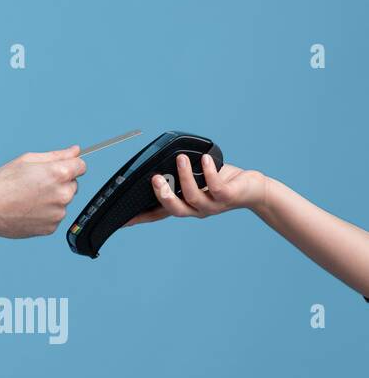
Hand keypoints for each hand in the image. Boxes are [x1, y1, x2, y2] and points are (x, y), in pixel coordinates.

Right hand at [0, 145, 86, 238]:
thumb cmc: (2, 183)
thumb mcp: (27, 160)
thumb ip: (56, 155)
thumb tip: (75, 151)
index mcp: (58, 173)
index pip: (81, 166)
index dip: (70, 165)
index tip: (60, 168)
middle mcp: (62, 194)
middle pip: (72, 184)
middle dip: (59, 182)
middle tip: (35, 184)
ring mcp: (58, 213)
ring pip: (63, 201)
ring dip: (52, 199)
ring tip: (28, 198)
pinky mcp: (52, 227)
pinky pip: (54, 216)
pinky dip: (45, 213)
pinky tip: (27, 209)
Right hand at [122, 153, 267, 226]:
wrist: (254, 189)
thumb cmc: (223, 181)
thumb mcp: (196, 178)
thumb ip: (179, 175)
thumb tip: (161, 163)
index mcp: (185, 205)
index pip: (159, 213)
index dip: (141, 218)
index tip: (124, 220)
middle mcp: (196, 209)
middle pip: (175, 209)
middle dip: (162, 195)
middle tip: (154, 179)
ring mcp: (212, 205)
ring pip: (192, 196)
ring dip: (184, 176)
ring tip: (180, 158)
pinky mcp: (227, 197)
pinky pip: (215, 186)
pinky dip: (208, 171)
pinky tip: (204, 159)